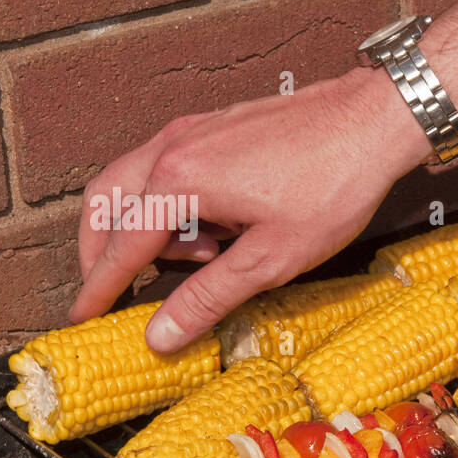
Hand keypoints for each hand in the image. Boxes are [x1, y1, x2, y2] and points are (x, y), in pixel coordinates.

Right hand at [69, 68, 426, 352]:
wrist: (374, 122)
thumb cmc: (333, 186)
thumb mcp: (270, 258)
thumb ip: (208, 296)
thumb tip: (160, 335)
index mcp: (178, 181)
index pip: (120, 245)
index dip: (99, 287)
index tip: (83, 316)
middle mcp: (172, 148)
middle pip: (106, 203)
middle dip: (102, 252)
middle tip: (114, 292)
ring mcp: (192, 130)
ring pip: (133, 181)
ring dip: (141, 226)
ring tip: (198, 259)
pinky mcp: (215, 125)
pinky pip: (166, 166)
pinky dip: (169, 202)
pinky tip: (217, 228)